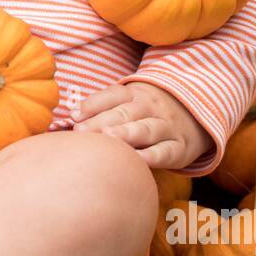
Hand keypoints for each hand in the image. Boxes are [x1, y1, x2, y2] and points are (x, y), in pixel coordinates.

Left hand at [71, 81, 213, 169]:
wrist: (193, 113)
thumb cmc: (144, 113)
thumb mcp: (127, 103)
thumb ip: (100, 111)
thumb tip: (62, 122)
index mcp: (134, 94)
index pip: (112, 96)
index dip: (92, 104)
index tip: (73, 116)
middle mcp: (150, 107)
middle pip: (124, 113)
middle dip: (101, 122)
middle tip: (80, 133)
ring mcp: (166, 126)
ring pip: (146, 129)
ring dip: (127, 133)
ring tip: (108, 139)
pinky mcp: (179, 147)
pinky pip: (166, 151)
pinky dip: (153, 156)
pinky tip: (137, 161)